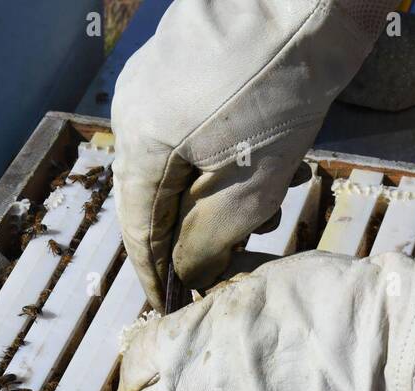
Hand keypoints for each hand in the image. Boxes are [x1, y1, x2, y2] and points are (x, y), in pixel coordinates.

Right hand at [111, 0, 393, 304]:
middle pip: (158, 192)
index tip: (170, 307)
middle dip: (195, 234)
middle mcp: (135, 108)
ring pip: (182, 159)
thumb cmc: (279, 89)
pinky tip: (269, 166)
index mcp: (139, 143)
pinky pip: (197, 127)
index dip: (156, 275)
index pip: (137, 228)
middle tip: (228, 263)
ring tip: (267, 212)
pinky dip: (225, 159)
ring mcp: (160, 77)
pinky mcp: (191, 60)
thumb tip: (188, 272)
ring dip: (219, 196)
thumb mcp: (249, 187)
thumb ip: (208, 241)